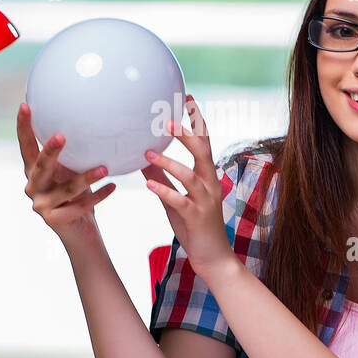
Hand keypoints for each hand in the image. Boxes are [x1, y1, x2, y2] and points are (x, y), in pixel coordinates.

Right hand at [17, 102, 114, 245]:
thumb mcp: (71, 171)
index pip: (26, 146)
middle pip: (40, 166)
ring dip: (86, 178)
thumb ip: (73, 154)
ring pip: (66, 190)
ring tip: (104, 169)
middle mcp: (33, 187)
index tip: (25, 106)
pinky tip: (113, 187)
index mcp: (34, 171)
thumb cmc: (76, 195)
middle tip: (61, 136)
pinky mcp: (55, 221)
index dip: (23, 127)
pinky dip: (98, 196)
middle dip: (50, 151)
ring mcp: (41, 205)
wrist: (79, 231)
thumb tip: (91, 122)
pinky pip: (80, 206)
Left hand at [141, 95, 237, 281]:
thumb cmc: (195, 226)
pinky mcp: (196, 217)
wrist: (214, 259)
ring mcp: (205, 201)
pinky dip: (164, 190)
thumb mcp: (175, 198)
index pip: (204, 142)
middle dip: (187, 134)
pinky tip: (149, 185)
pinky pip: (179, 201)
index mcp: (207, 176)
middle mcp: (210, 184)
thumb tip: (144, 158)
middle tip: (168, 120)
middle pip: (202, 152)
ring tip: (147, 153)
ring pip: (189, 175)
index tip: (187, 98)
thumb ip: (163, 177)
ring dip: (168, 162)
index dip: (196, 120)